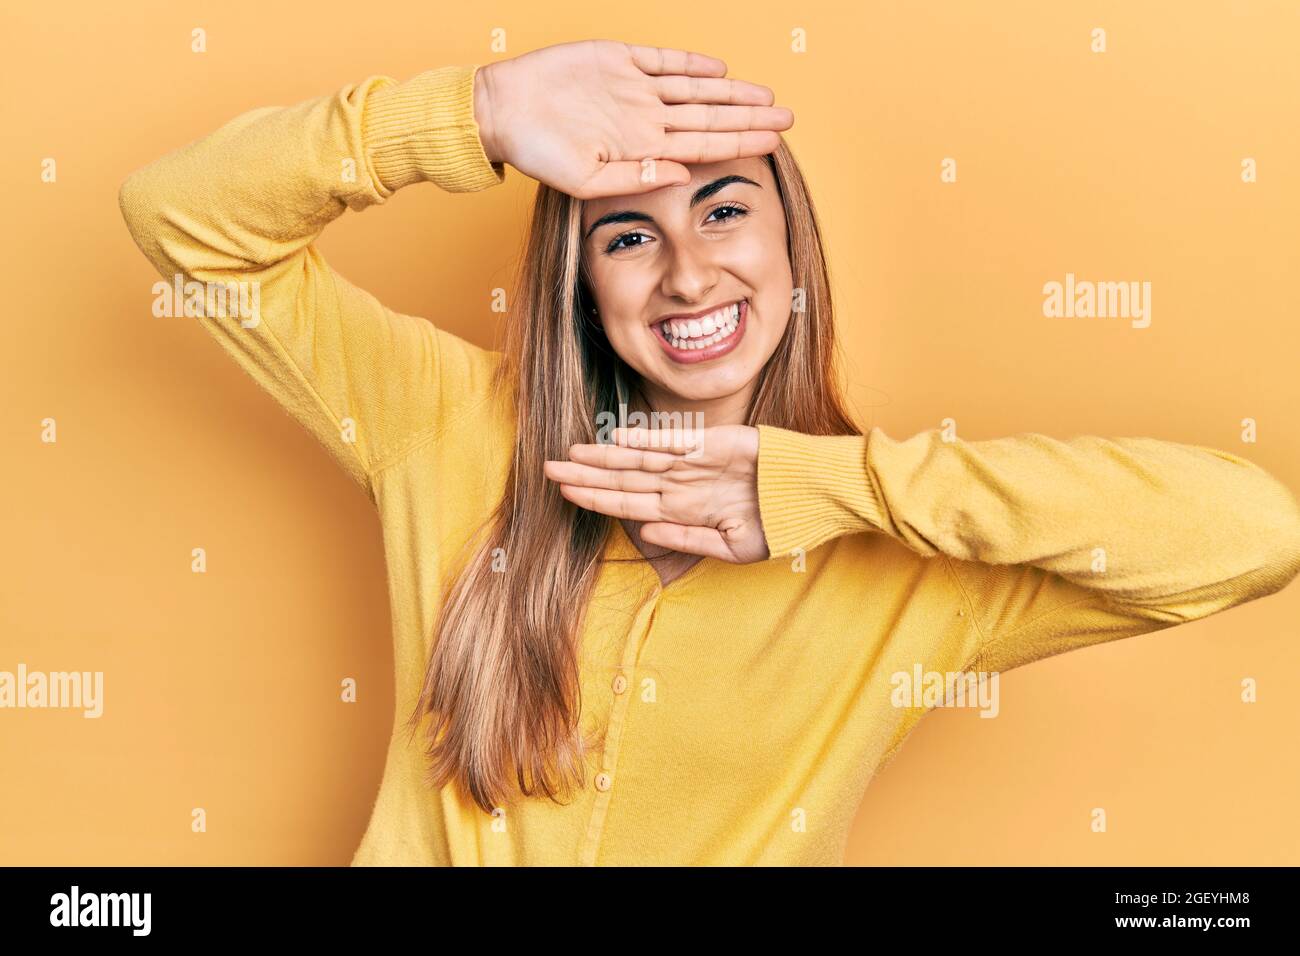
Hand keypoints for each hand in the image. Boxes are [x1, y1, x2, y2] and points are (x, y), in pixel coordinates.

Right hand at [473, 39, 793, 198]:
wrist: (501, 111)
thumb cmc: (537, 153)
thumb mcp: (586, 179)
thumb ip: (635, 176)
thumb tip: (683, 171)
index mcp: (643, 146)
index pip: (704, 144)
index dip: (740, 142)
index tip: (774, 144)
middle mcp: (645, 117)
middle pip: (709, 116)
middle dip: (750, 118)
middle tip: (789, 119)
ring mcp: (633, 87)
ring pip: (695, 88)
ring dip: (732, 92)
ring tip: (767, 96)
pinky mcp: (617, 58)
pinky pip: (662, 60)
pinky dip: (690, 63)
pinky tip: (719, 70)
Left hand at [543, 425, 769, 562]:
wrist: (814, 497)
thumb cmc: (779, 524)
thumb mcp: (733, 547)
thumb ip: (689, 540)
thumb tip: (646, 532)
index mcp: (683, 510)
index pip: (626, 505)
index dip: (594, 499)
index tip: (563, 495)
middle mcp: (681, 486)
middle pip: (622, 481)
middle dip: (584, 476)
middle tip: (546, 469)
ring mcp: (693, 464)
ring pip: (638, 460)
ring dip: (603, 457)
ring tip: (569, 454)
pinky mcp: (711, 444)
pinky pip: (671, 442)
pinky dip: (644, 439)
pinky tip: (614, 439)